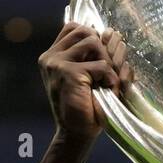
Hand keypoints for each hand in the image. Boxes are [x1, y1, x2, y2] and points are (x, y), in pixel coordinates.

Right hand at [39, 23, 132, 142]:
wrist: (76, 135)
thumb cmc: (86, 107)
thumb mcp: (90, 76)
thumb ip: (97, 54)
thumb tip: (111, 32)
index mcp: (52, 56)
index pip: (74, 28)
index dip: (92, 36)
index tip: (100, 57)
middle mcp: (51, 57)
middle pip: (85, 31)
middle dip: (102, 48)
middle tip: (107, 70)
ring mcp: (57, 63)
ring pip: (93, 42)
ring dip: (107, 62)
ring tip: (107, 81)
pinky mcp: (68, 73)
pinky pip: (101, 65)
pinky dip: (111, 78)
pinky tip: (108, 91)